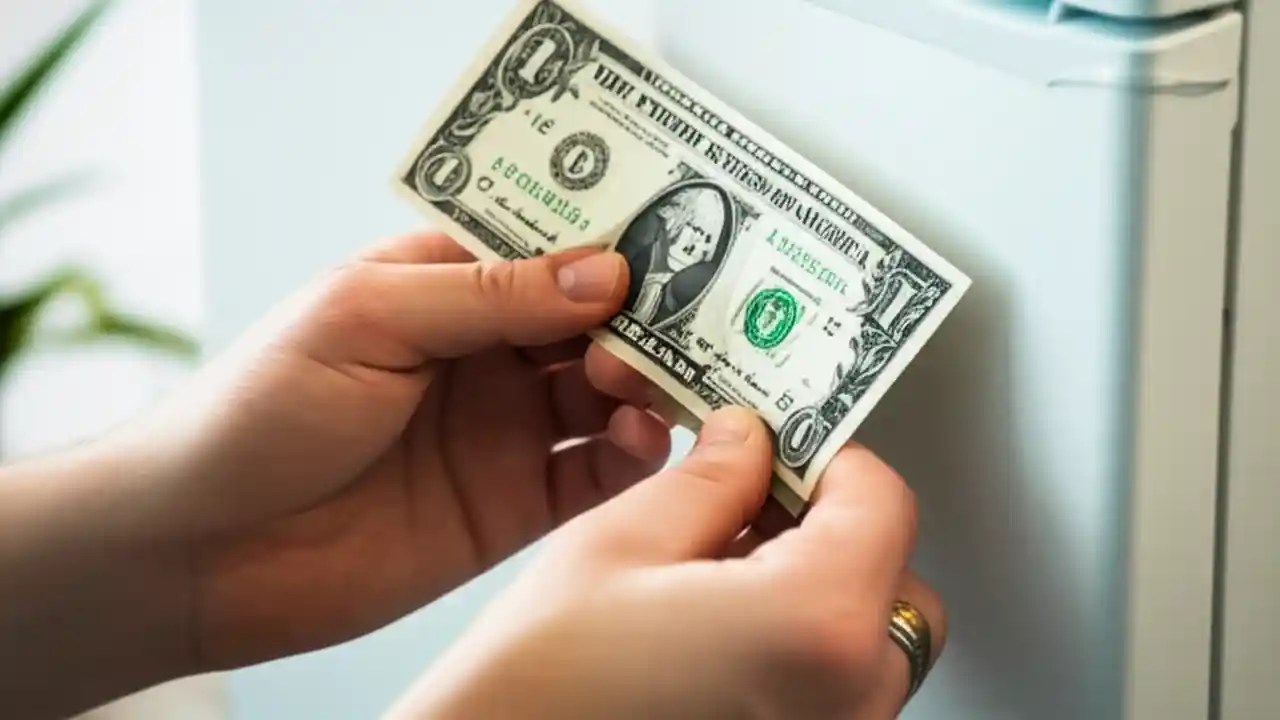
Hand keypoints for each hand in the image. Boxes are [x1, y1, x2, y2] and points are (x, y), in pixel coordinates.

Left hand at [115, 232, 671, 669]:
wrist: (203, 551)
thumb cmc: (256, 409)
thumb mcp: (364, 318)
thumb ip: (487, 294)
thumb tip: (604, 272)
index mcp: (443, 286)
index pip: (546, 248)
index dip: (607, 243)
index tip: (672, 242)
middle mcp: (483, 353)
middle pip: (591, 323)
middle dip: (637, 320)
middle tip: (667, 329)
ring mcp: (502, 429)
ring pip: (606, 395)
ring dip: (642, 385)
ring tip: (648, 387)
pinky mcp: (513, 505)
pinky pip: (595, 474)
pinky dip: (633, 456)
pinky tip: (641, 442)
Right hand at [386, 407, 947, 719]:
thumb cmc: (539, 691)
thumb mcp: (620, 544)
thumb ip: (710, 478)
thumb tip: (750, 440)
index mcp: (814, 625)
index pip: (881, 501)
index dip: (827, 454)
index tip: (782, 441)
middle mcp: (849, 696)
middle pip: (894, 570)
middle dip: (831, 521)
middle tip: (754, 498)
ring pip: (875, 630)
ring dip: (822, 579)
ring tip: (729, 566)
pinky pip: (842, 680)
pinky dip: (806, 637)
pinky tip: (729, 623)